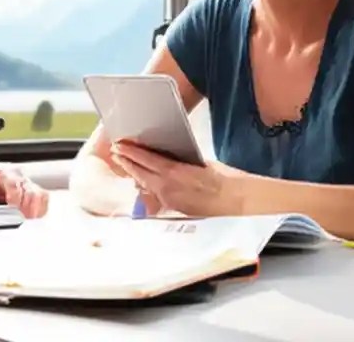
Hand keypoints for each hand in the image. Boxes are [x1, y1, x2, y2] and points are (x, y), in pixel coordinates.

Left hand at [0, 164, 49, 218]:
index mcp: (2, 172)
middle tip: (22, 222)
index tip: (13, 211)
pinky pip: (42, 204)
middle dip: (30, 208)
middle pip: (34, 191)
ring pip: (42, 197)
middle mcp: (18, 178)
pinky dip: (38, 214)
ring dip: (36, 212)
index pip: (16, 184)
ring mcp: (26, 187)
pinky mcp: (30, 198)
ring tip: (27, 224)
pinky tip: (29, 223)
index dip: (17, 199)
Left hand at [110, 141, 239, 217]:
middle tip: (116, 153)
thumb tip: (168, 159)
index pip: (146, 160)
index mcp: (175, 173)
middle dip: (127, 163)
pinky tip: (144, 181)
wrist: (236, 200)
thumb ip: (180, 162)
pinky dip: (149, 187)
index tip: (119, 145)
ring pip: (146, 185)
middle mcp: (168, 188)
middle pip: (140, 173)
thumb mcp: (200, 163)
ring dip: (135, 174)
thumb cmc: (224, 179)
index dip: (131, 152)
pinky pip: (156, 196)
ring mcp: (170, 200)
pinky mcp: (175, 209)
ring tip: (126, 165)